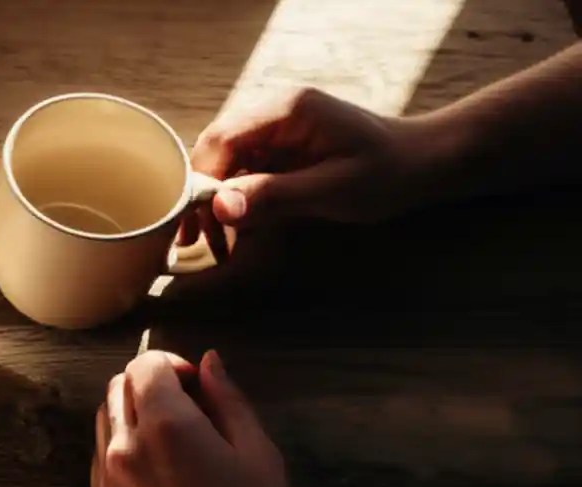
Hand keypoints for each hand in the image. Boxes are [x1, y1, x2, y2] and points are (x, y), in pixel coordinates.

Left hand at [91, 350, 309, 486]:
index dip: (171, 365)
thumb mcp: (259, 454)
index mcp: (165, 427)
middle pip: (118, 390)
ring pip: (103, 428)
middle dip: (148, 387)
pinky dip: (120, 458)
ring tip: (171, 448)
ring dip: (130, 420)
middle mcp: (123, 451)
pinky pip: (99, 469)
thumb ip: (228, 400)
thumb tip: (209, 362)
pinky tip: (157, 483)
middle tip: (185, 411)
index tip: (194, 385)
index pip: (145, 366)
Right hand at [189, 88, 433, 232]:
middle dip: (202, 197)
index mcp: (287, 110)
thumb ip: (275, 195)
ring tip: (215, 245)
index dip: (200, 181)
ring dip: (216, 205)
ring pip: (226, 166)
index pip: (221, 139)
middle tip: (192, 241)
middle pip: (216, 152)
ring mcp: (277, 131)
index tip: (192, 222)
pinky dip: (236, 205)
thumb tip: (219, 208)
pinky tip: (235, 233)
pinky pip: (245, 175)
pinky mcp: (282, 151)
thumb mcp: (332, 189)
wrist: (424, 165)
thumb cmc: (387, 174)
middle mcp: (274, 114)